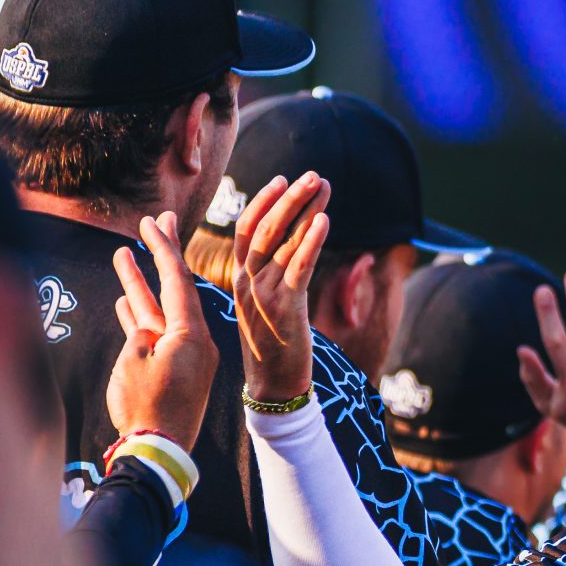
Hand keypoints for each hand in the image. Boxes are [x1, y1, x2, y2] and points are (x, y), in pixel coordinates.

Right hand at [106, 211, 218, 451]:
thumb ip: (139, 335)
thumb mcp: (134, 362)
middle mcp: (193, 341)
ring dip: (141, 284)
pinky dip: (141, 317)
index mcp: (191, 334)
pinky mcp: (172, 372)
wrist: (158, 454)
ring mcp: (183, 357)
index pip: (178, 279)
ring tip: (122, 253)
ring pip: (159, 311)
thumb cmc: (145, 408)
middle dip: (162, 253)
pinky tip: (125, 298)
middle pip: (175, 288)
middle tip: (157, 219)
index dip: (163, 247)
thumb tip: (144, 330)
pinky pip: (156, 336)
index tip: (152, 221)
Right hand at [234, 171, 332, 405]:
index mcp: (240, 280)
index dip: (263, 203)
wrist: (273, 390)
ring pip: (282, 241)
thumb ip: (271, 277)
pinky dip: (311, 241)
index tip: (282, 180)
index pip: (246, 231)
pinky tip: (325, 221)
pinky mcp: (285, 309)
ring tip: (323, 186)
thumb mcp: (266, 307)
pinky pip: (298, 268)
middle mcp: (247, 283)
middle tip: (313, 175)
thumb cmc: (274, 349)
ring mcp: (263, 295)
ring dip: (304, 210)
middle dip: (289, 198)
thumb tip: (291, 249)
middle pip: (264, 228)